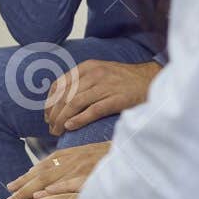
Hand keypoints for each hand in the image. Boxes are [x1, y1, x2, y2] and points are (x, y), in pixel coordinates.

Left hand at [5, 141, 111, 198]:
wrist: (130, 149)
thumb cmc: (108, 155)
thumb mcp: (85, 155)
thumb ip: (68, 162)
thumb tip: (54, 177)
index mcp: (67, 155)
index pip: (41, 168)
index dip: (25, 178)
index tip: (10, 187)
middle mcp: (69, 160)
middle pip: (41, 175)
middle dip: (22, 187)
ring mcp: (79, 168)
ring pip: (50, 179)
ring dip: (32, 189)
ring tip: (16, 198)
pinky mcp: (91, 175)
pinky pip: (72, 183)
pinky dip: (58, 187)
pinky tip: (45, 194)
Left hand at [43, 58, 160, 134]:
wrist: (151, 79)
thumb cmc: (123, 79)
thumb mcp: (99, 72)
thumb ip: (80, 81)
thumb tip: (58, 98)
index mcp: (87, 67)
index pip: (59, 85)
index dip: (50, 102)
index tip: (47, 116)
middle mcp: (94, 75)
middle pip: (64, 96)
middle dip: (54, 114)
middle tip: (51, 128)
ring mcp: (106, 86)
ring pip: (74, 104)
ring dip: (62, 120)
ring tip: (57, 131)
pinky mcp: (117, 99)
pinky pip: (93, 110)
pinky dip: (79, 120)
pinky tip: (70, 127)